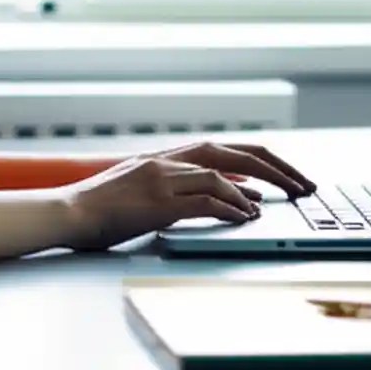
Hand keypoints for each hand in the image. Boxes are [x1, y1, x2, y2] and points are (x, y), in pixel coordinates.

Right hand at [61, 143, 314, 250]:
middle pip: (234, 154)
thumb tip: (234, 196)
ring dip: (253, 193)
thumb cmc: (103, 208)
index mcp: (167, 158)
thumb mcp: (145, 189)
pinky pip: (203, 202)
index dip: (262, 161)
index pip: (226, 150)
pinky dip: (229, 208)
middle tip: (303, 186)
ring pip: (221, 176)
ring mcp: (161, 179)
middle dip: (275, 169)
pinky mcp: (156, 202)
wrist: (67, 212)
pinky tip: (245, 219)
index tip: (288, 176)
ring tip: (277, 206)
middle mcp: (168, 162)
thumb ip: (183, 188)